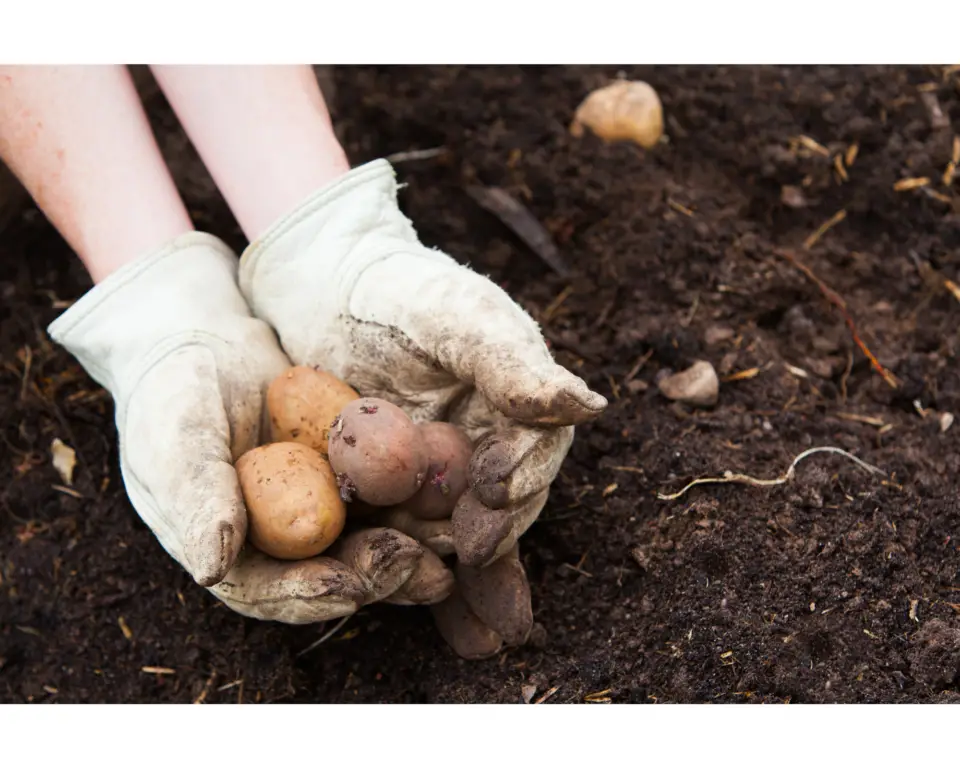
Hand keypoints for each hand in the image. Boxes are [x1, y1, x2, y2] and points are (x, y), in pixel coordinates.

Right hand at [48, 233, 424, 622]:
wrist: (200, 338)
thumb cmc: (172, 391)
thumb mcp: (177, 439)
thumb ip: (196, 498)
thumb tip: (212, 567)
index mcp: (228, 549)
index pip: (267, 590)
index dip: (307, 595)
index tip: (349, 589)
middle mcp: (277, 538)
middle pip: (329, 573)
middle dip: (374, 577)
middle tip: (417, 569)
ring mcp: (316, 506)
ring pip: (367, 539)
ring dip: (409, 550)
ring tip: (450, 554)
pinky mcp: (348, 472)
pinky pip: (385, 492)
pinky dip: (416, 499)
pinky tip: (452, 499)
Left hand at [238, 160, 607, 654]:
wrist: (328, 288)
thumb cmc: (403, 290)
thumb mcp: (458, 317)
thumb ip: (513, 363)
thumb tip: (587, 405)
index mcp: (515, 407)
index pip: (531, 452)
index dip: (521, 477)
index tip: (496, 497)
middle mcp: (487, 448)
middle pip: (503, 510)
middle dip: (496, 545)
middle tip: (475, 565)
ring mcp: (440, 478)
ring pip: (462, 537)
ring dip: (470, 583)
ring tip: (477, 632)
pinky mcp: (392, 497)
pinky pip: (413, 544)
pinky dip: (425, 580)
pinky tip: (444, 626)